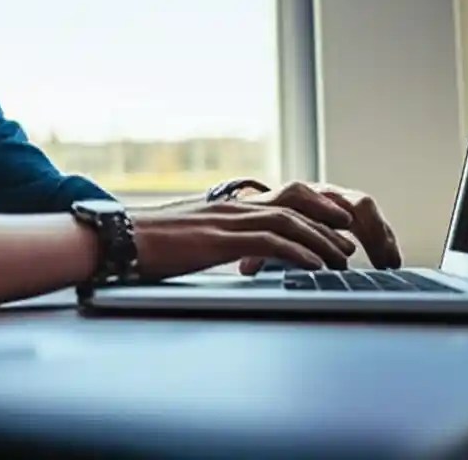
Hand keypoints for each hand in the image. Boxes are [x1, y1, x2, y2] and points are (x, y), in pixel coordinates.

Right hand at [129, 181, 399, 280]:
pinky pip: (271, 243)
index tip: (333, 226)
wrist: (116, 238)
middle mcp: (230, 208)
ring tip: (343, 258)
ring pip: (289, 223)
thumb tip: (217, 252)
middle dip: (327, 224)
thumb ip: (207, 241)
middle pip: (293, 207)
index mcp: (223, 207)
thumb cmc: (142, 243)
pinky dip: (299, 253)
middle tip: (350, 243)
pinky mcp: (220, 240)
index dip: (311, 212)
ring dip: (321, 240)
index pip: (278, 202)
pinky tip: (315, 265)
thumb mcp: (184, 239)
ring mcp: (226, 221)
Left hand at [232, 182, 401, 274]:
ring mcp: (336, 202)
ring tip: (390, 263)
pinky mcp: (347, 213)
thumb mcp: (256, 239)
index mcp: (291, 197)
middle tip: (379, 256)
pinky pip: (370, 222)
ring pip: (364, 209)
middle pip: (349, 200)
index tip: (345, 229)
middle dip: (368, 228)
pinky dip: (382, 241)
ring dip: (380, 235)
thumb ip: (254, 251)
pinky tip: (390, 262)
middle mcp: (318, 194)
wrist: (264, 213)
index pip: (308, 195)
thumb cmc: (260, 229)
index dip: (326, 210)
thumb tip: (247, 267)